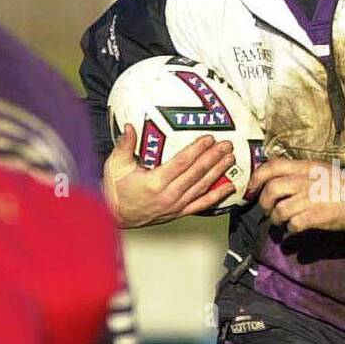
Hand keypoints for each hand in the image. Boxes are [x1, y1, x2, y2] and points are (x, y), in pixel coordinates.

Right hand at [103, 124, 235, 226]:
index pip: (182, 162)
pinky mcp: (179, 212)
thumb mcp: (115, 165)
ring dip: (218, 172)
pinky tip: (229, 188)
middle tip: (226, 145)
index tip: (208, 139)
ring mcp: (176, 205)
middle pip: (196, 173)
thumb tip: (130, 127)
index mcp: (155, 182)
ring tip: (230, 159)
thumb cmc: (115, 192)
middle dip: (213, 157)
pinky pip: (202, 204)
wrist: (115, 216)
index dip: (197, 150)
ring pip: (202, 186)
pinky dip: (217, 196)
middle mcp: (168, 195)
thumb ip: (124, 145)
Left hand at [246, 157, 344, 233]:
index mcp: (305, 167)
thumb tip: (275, 177)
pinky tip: (296, 228)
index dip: (257, 178)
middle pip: (272, 189)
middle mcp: (305, 181)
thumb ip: (299, 171)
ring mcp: (310, 199)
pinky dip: (291, 229)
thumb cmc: (341, 186)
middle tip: (269, 209)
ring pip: (279, 210)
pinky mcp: (316, 217)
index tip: (252, 189)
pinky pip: (293, 224)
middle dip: (264, 202)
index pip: (273, 166)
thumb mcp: (320, 169)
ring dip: (277, 219)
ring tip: (282, 221)